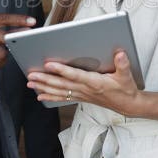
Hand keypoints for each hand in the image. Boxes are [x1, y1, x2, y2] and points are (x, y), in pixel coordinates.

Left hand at [27, 50, 141, 114]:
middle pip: (62, 84)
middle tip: (31, 75)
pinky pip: (63, 97)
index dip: (61, 70)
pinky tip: (40, 95)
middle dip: (45, 79)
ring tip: (31, 83)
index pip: (75, 75)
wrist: (127, 105)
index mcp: (95, 82)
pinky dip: (51, 96)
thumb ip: (123, 64)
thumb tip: (119, 53)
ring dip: (44, 87)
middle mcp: (85, 89)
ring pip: (59, 91)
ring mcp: (82, 94)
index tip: (49, 64)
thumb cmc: (125, 89)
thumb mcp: (126, 76)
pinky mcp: (81, 97)